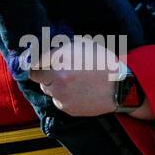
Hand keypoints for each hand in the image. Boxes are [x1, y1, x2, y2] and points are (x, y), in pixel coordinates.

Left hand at [28, 36, 144, 117]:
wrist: (120, 87)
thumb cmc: (103, 63)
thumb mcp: (83, 45)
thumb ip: (62, 47)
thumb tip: (46, 49)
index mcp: (59, 62)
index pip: (34, 65)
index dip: (37, 64)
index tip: (40, 64)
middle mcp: (56, 81)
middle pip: (39, 79)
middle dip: (46, 74)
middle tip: (59, 71)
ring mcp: (61, 97)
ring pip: (49, 90)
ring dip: (55, 85)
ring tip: (73, 81)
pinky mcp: (67, 109)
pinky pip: (59, 101)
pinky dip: (65, 96)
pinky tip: (79, 91)